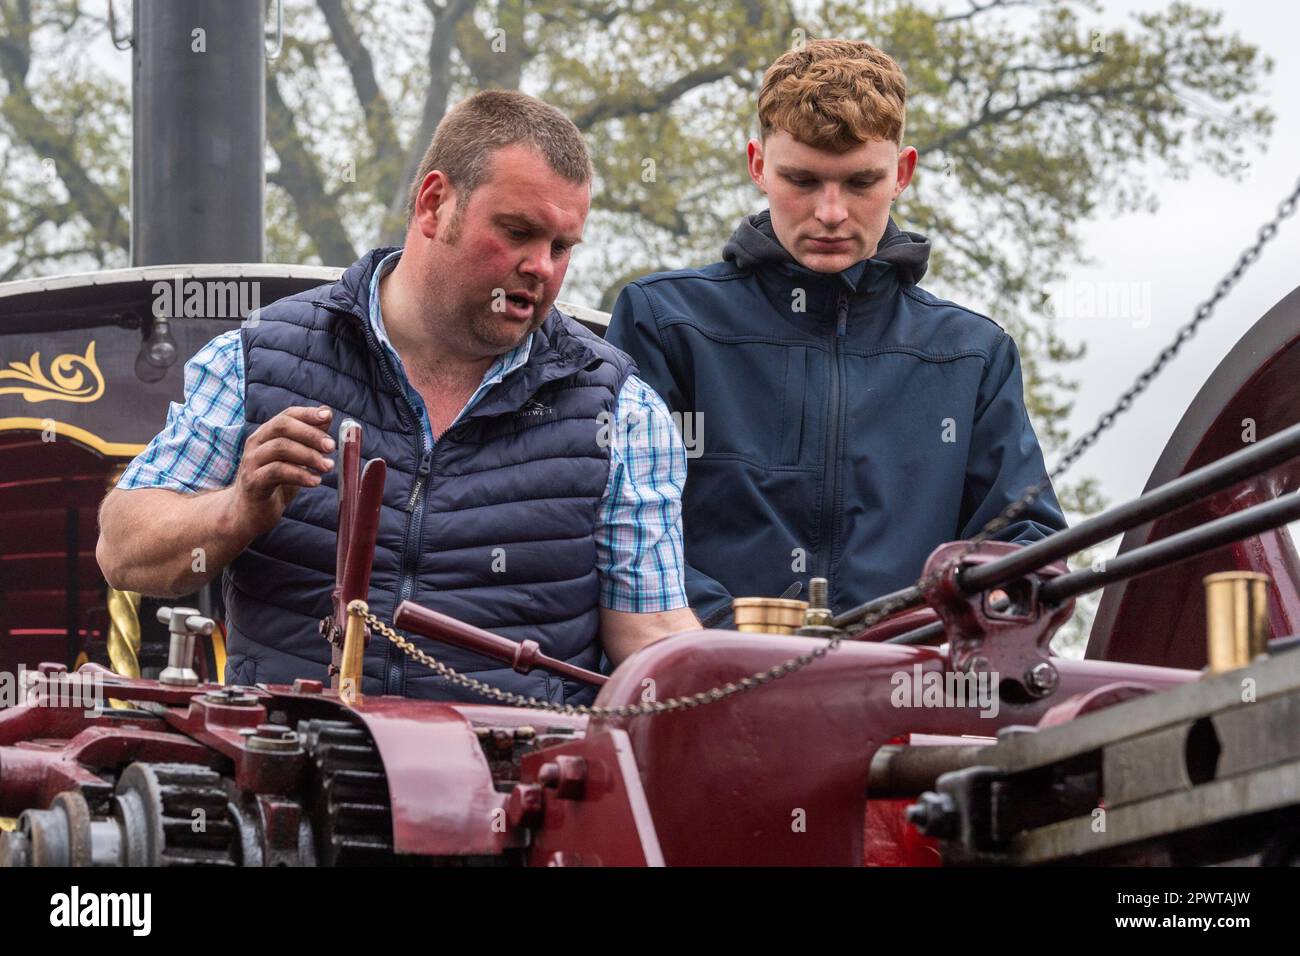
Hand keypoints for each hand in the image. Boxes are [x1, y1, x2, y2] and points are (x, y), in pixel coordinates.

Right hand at [228, 406, 335, 537]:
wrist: (249, 513)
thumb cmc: (276, 483)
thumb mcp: (295, 459)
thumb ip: (309, 438)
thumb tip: (326, 414)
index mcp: (267, 434)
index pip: (287, 415)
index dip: (308, 413)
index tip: (328, 416)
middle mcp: (256, 442)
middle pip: (282, 426)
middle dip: (310, 434)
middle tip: (331, 446)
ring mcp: (252, 461)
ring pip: (280, 447)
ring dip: (309, 455)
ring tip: (328, 467)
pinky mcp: (253, 481)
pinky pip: (277, 471)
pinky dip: (300, 475)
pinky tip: (315, 481)